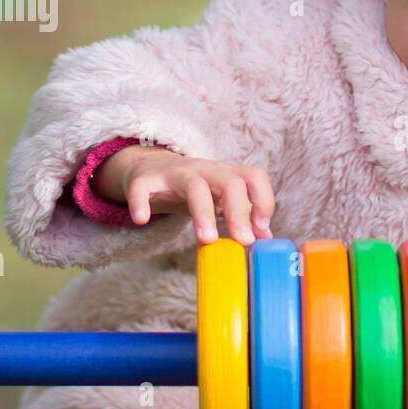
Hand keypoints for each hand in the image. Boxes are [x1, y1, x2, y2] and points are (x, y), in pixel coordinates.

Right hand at [110, 145, 274, 245]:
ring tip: (207, 240)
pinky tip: (142, 220)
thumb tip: (265, 238)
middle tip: (242, 241)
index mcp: (226, 175)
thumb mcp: (218, 199)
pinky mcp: (146, 179)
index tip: (262, 228)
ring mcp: (175, 173)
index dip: (263, 200)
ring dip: (203, 213)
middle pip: (229, 182)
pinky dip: (142, 202)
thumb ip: (241, 216)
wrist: (150, 167)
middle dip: (238, 211)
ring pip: (194, 186)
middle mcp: (205, 170)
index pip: (254, 176)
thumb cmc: (193, 188)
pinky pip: (143, 187)